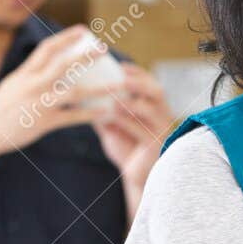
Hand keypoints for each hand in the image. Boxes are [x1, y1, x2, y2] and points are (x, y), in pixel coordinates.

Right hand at [0, 26, 105, 155]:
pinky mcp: (44, 121)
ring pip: (74, 91)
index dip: (66, 37)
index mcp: (25, 73)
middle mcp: (33, 84)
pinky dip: (90, 114)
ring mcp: (40, 102)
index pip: (47, 48)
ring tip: (117, 85)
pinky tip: (105, 112)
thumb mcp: (12, 85)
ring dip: (98, 88)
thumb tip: (44, 65)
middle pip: (64, 64)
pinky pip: (72, 116)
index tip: (83, 30)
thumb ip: (29, 75)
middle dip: (86, 55)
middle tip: (105, 48)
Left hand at [93, 63, 174, 186]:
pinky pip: (144, 130)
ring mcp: (161, 130)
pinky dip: (128, 122)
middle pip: (157, 90)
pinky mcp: (156, 145)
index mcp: (154, 106)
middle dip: (139, 82)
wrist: (136, 176)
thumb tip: (80, 92)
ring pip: (153, 109)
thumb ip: (102, 109)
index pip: (149, 82)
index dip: (136, 73)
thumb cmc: (126, 147)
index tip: (120, 67)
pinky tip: (113, 117)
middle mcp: (162, 115)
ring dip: (132, 101)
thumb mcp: (112, 125)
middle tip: (121, 77)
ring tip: (115, 98)